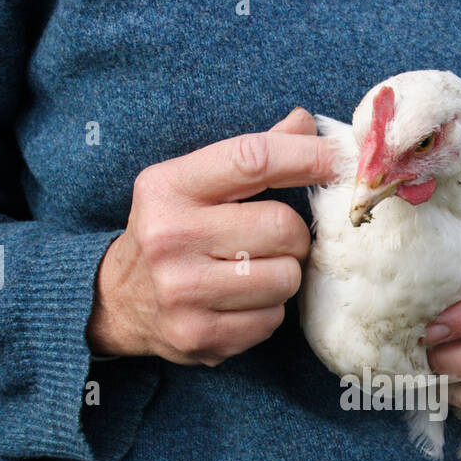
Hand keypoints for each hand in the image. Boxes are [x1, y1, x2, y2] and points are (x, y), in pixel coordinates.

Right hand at [88, 108, 334, 364]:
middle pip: (283, 227)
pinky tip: (239, 303)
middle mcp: (170, 238)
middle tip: (275, 240)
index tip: (343, 159)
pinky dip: (267, 311)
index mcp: (168, 187)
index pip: (253, 159)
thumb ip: (249, 155)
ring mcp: (182, 293)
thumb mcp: (191, 183)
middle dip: (294, 235)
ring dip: (284, 275)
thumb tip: (308, 123)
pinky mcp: (199, 336)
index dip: (308, 157)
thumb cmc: (171, 232)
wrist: (117, 302)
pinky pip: (272, 320)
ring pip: (285, 278)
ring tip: (253, 272)